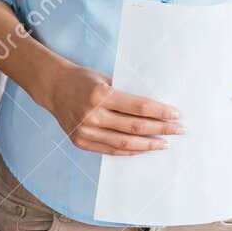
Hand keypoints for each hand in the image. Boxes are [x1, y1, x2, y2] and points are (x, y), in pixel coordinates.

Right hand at [37, 59, 181, 155]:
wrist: (53, 87)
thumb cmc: (83, 79)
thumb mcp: (105, 79)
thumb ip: (126, 95)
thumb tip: (156, 110)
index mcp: (100, 95)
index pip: (138, 107)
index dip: (160, 112)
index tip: (176, 115)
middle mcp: (92, 115)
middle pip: (135, 127)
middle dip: (161, 129)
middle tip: (178, 130)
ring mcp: (85, 131)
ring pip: (124, 144)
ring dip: (148, 144)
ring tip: (164, 143)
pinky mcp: (81, 142)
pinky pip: (110, 150)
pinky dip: (130, 151)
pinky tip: (143, 148)